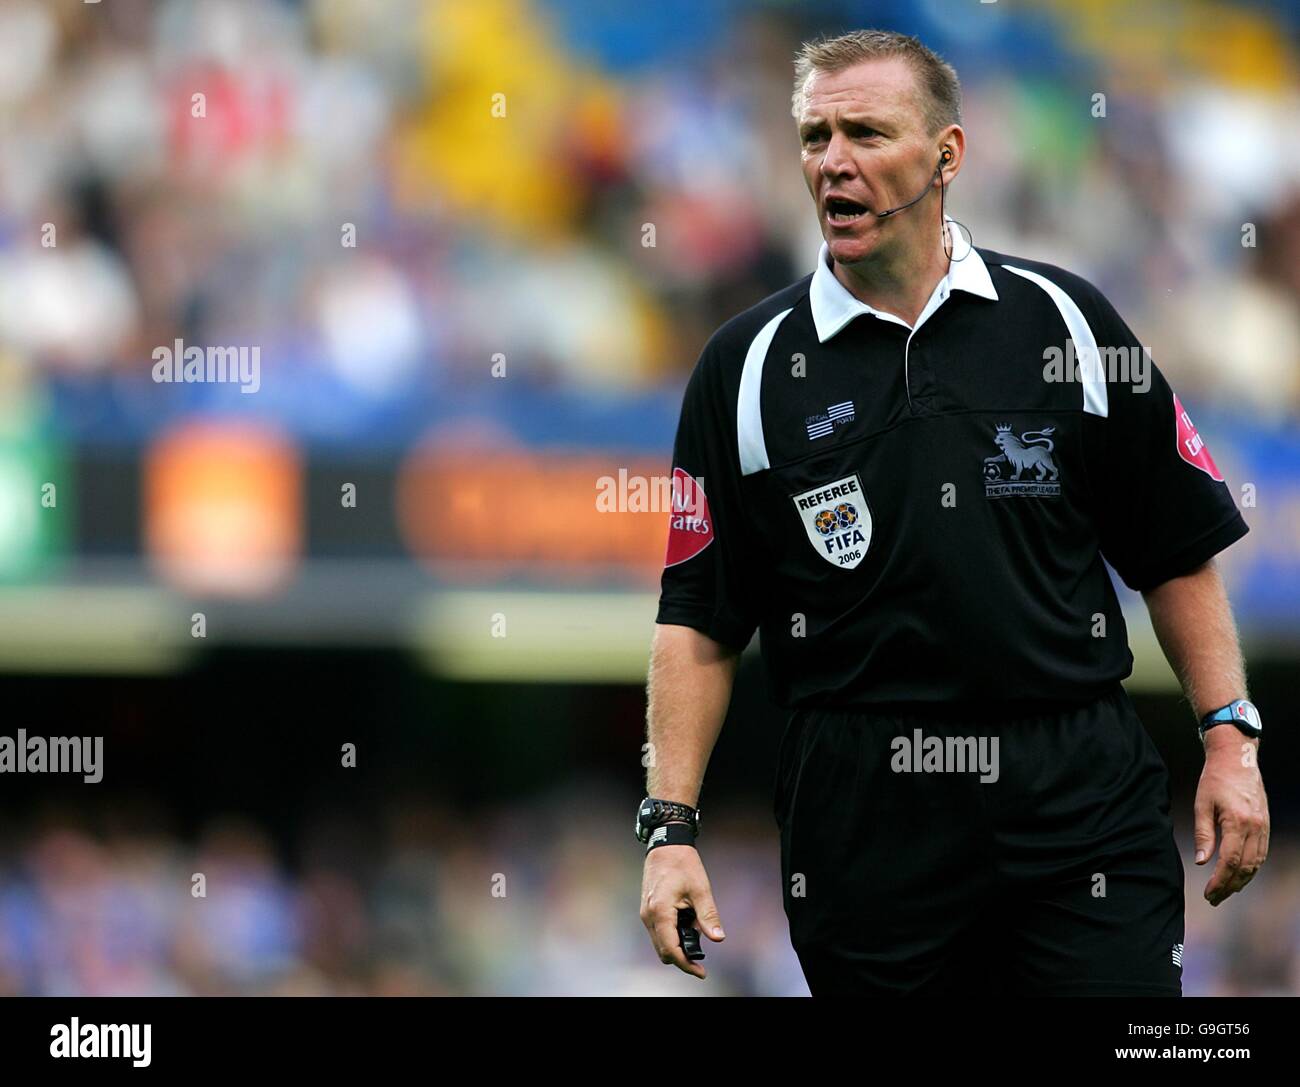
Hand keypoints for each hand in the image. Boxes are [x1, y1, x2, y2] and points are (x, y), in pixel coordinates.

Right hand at [639, 843, 725, 978]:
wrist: (666, 846)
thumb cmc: (682, 864)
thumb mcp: (700, 889)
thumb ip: (708, 916)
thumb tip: (718, 938)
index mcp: (660, 912)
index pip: (671, 949)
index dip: (686, 964)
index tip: (701, 972)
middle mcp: (649, 916)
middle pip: (663, 951)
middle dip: (682, 957)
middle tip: (701, 955)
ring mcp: (646, 913)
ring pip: (659, 942)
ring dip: (677, 946)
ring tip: (696, 933)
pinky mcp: (648, 910)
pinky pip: (658, 932)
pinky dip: (672, 936)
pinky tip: (686, 925)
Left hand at [1194, 729, 1268, 905]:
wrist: (1237, 758)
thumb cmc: (1214, 779)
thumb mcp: (1202, 804)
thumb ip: (1203, 834)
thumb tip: (1200, 861)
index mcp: (1238, 822)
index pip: (1230, 861)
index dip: (1219, 881)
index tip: (1208, 893)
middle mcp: (1256, 827)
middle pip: (1245, 867)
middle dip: (1229, 886)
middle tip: (1214, 898)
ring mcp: (1264, 826)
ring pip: (1256, 863)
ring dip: (1242, 880)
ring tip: (1225, 891)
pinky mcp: (1265, 824)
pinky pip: (1261, 853)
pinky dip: (1251, 868)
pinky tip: (1239, 875)